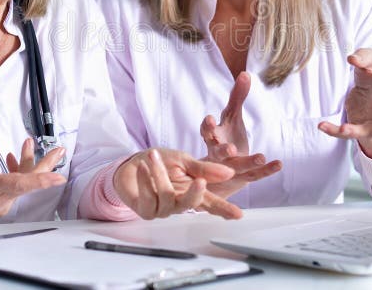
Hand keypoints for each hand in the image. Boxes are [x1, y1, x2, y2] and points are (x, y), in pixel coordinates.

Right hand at [0, 139, 65, 215]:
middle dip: (44, 164)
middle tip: (58, 150)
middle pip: (28, 182)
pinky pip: (16, 186)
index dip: (42, 181)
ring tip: (28, 144)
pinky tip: (14, 158)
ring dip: (28, 163)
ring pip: (23, 182)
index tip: (59, 178)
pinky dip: (18, 170)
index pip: (21, 185)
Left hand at [112, 148, 242, 219]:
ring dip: (159, 173)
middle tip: (200, 181)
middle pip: (192, 204)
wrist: (133, 163)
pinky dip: (145, 180)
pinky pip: (148, 198)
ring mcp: (163, 209)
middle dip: (196, 193)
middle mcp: (179, 203)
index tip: (238, 215)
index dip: (225, 209)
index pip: (211, 202)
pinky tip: (143, 168)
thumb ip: (203, 168)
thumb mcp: (184, 160)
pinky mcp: (146, 211)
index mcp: (192, 191)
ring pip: (167, 197)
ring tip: (153, 157)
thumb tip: (228, 173)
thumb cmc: (161, 162)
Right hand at [200, 72, 281, 198]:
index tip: (209, 120)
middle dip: (221, 149)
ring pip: (238, 165)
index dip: (207, 127)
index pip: (206, 131)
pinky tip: (279, 164)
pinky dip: (268, 169)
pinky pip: (257, 174)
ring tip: (260, 156)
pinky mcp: (245, 175)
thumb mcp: (231, 116)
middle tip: (229, 148)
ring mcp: (231, 166)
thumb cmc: (226, 136)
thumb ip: (237, 96)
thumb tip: (245, 73)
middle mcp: (219, 153)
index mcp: (213, 136)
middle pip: (217, 151)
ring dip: (248, 161)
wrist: (223, 170)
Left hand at [318, 48, 371, 159]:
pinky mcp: (358, 125)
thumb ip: (364, 57)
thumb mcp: (370, 59)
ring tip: (343, 129)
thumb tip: (352, 59)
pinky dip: (334, 130)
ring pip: (366, 131)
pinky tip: (322, 126)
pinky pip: (346, 131)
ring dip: (354, 132)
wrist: (367, 84)